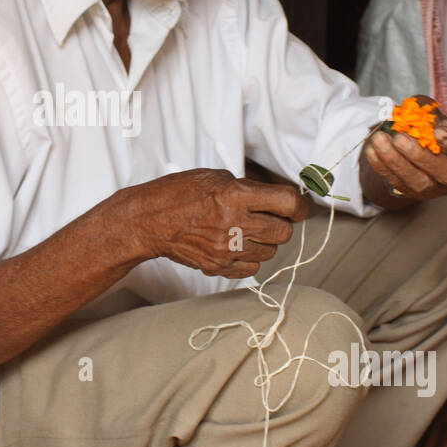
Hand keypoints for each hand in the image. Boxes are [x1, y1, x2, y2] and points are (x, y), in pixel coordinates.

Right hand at [124, 168, 308, 278]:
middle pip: (284, 233)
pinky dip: (250, 257)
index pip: (287, 204)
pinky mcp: (218, 267)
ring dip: (264, 242)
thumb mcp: (215, 177)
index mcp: (235, 195)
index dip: (299, 205)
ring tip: (245, 229)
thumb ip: (248, 188)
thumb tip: (277, 199)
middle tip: (269, 217)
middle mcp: (234, 224)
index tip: (297, 207)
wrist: (148, 221)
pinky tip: (235, 244)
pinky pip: (252, 268)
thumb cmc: (178, 194)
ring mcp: (226, 249)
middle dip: (282, 224)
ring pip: (270, 252)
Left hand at [362, 95, 446, 202]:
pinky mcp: (415, 193)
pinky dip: (383, 166)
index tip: (439, 131)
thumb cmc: (430, 124)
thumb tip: (407, 113)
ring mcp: (437, 187)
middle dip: (421, 156)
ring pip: (420, 182)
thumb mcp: (432, 112)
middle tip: (399, 138)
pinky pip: (398, 183)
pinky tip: (372, 150)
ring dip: (397, 162)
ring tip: (380, 140)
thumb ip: (424, 110)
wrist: (414, 144)